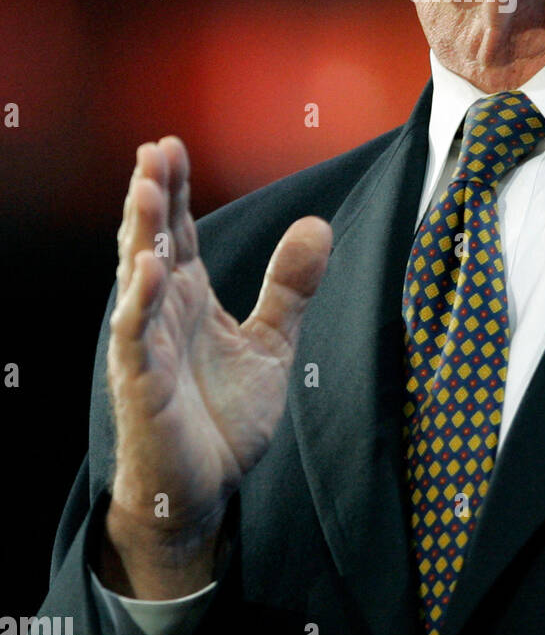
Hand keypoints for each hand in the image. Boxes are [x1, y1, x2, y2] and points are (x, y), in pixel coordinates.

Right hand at [101, 136, 329, 593]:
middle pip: (152, 240)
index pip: (177, 229)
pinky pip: (136, 337)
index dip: (173, 188)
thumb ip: (291, 286)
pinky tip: (151, 270)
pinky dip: (140, 302)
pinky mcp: (141, 384)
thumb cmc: (225, 418)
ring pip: (138, 278)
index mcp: (190, 297)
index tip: (172, 143)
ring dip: (140, 232)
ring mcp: (147, 345)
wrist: (208, 490)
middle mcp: (163, 312)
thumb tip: (317, 224)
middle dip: (152, 195)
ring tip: (146, 187)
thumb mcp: (272, 342)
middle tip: (156, 149)